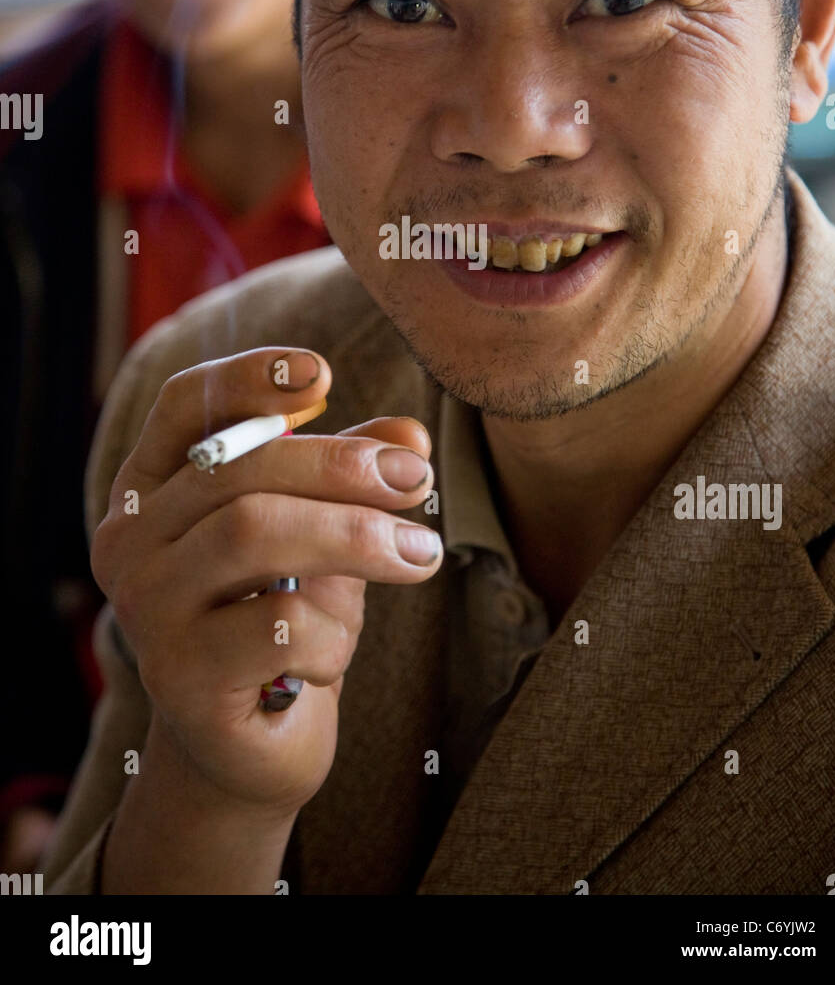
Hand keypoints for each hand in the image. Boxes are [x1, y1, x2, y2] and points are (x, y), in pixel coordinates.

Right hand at [90, 346, 440, 822]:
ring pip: (252, 531)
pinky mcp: (178, 677)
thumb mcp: (325, 530)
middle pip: (237, 466)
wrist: (252, 744)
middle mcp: (131, 540)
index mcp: (152, 486)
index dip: (249, 378)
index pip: (184, 404)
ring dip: (355, 535)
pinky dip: (333, 633)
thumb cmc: (282, 615)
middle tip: (417, 478)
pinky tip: (335, 655)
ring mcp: (146, 609)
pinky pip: (277, 626)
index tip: (323, 373)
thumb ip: (357, 476)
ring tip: (421, 554)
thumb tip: (412, 434)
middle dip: (342, 465)